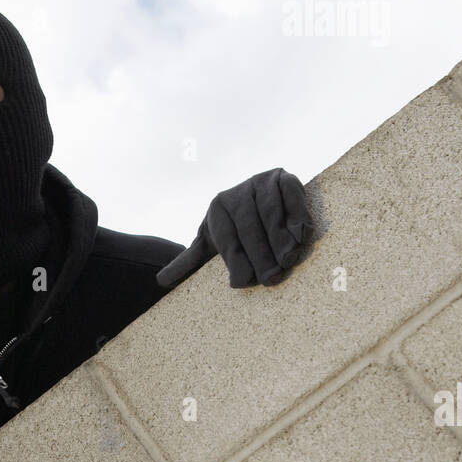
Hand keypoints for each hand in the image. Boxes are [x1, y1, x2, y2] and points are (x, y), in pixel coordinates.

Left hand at [157, 167, 313, 289]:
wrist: (256, 202)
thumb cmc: (232, 233)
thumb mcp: (209, 245)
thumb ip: (189, 261)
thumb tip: (160, 281)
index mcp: (217, 208)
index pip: (227, 239)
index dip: (235, 262)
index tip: (242, 284)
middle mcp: (237, 192)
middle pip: (249, 227)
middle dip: (260, 255)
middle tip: (271, 279)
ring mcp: (262, 181)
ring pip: (270, 212)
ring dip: (281, 238)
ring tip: (288, 261)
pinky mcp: (284, 177)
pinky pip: (292, 194)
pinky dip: (297, 215)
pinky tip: (301, 237)